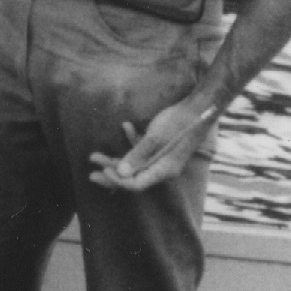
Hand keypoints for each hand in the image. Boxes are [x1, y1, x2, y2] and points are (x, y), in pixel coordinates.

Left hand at [89, 98, 219, 192]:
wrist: (199, 106)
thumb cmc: (178, 122)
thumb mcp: (156, 138)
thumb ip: (138, 155)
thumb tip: (120, 173)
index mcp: (163, 170)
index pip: (137, 184)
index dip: (118, 180)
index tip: (102, 171)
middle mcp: (162, 168)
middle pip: (133, 177)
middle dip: (111, 175)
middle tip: (90, 174)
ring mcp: (162, 158)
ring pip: (134, 163)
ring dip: (115, 158)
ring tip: (95, 155)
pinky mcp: (162, 147)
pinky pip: (143, 149)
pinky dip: (132, 141)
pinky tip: (125, 126)